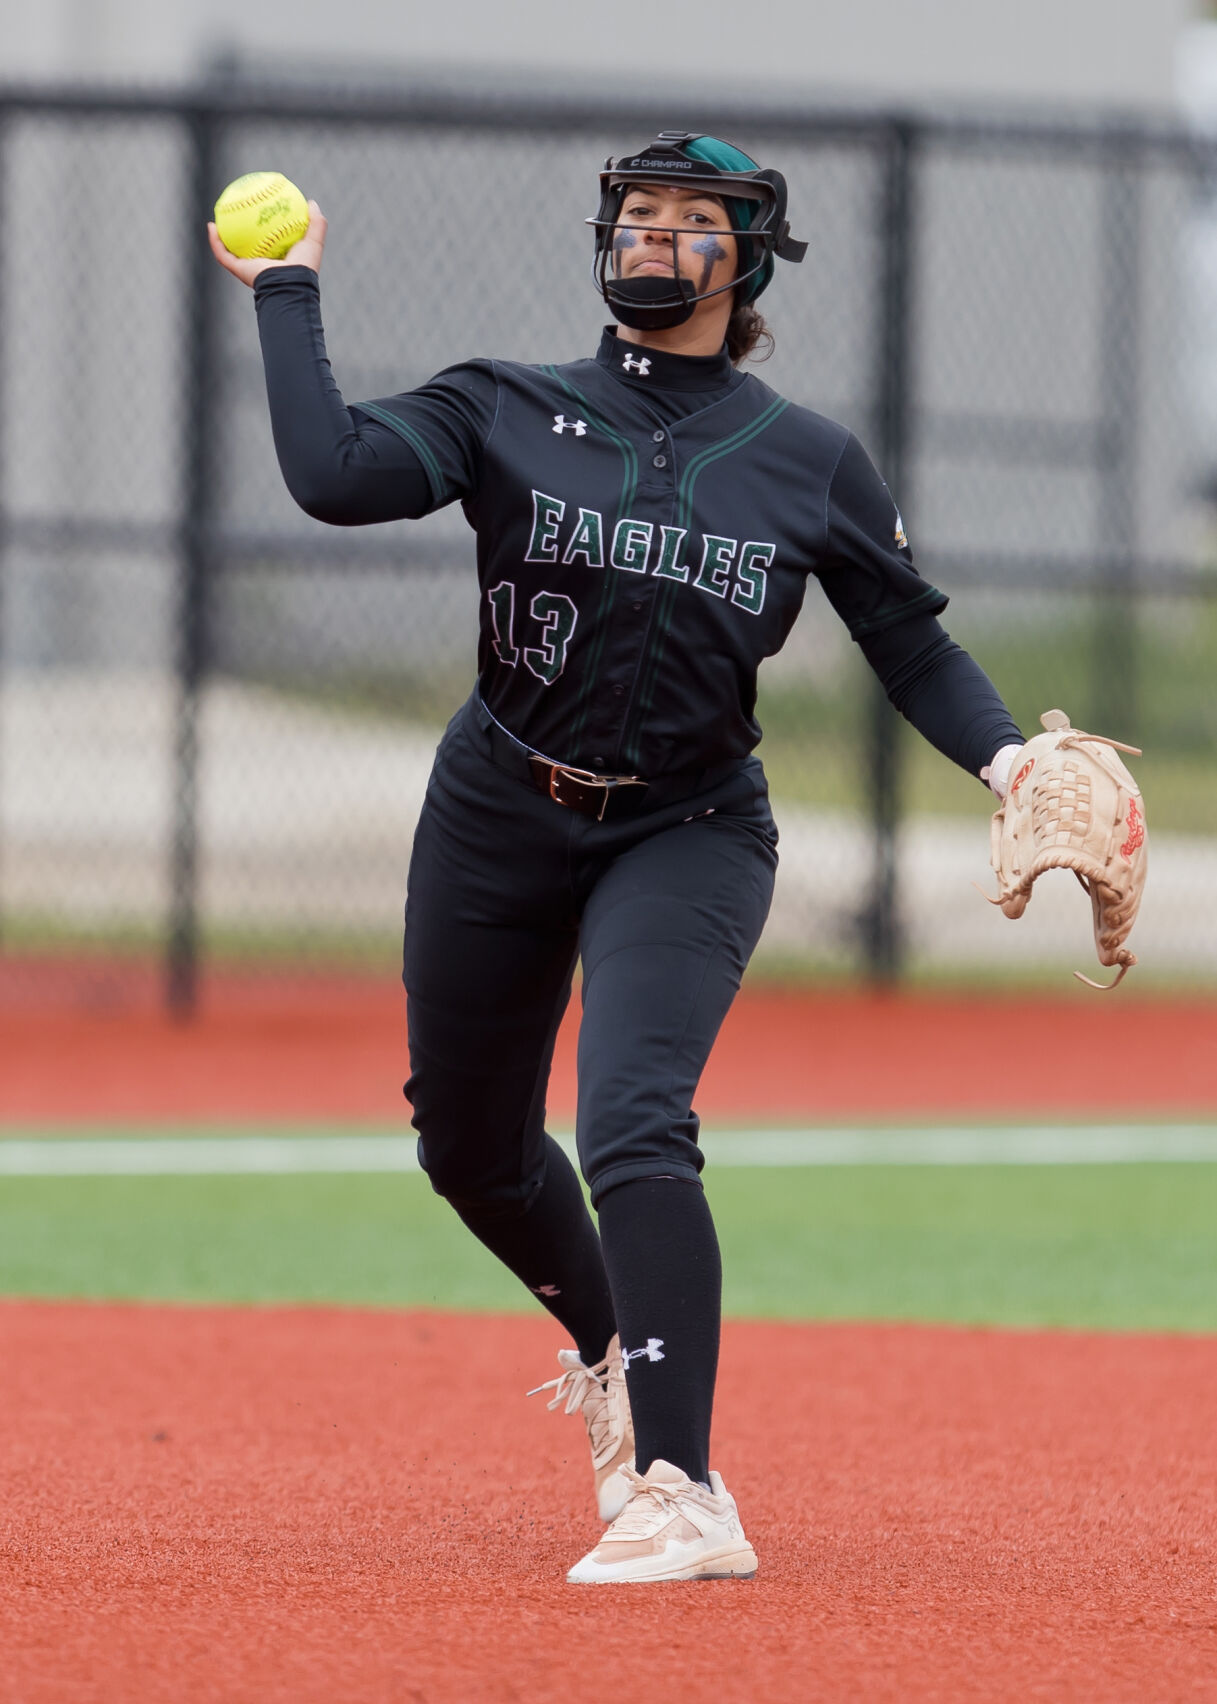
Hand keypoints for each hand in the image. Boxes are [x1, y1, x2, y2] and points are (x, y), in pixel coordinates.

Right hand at [207, 198, 326, 286]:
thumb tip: (311, 202)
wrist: (291, 284)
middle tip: (234, 212)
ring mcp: (249, 268)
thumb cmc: (304, 266)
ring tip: (215, 217)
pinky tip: (211, 226)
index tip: (257, 209)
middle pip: (246, 245)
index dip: (262, 226)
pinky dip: (214, 241)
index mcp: (278, 258)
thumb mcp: (314, 240)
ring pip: (229, 250)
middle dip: (238, 230)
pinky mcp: (239, 270)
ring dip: (220, 236)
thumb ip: (316, 222)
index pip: (267, 240)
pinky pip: (222, 254)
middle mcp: (262, 264)